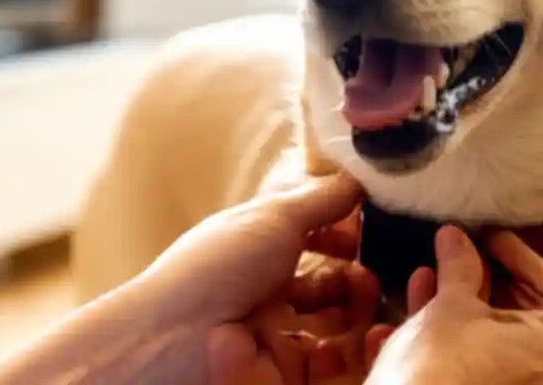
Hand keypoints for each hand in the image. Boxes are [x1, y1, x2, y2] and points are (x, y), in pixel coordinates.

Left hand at [0, 175, 377, 384]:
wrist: (170, 340)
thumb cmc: (214, 268)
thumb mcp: (273, 217)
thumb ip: (321, 198)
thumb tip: (360, 177)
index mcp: (259, 246)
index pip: (313, 237)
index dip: (344, 232)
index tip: (371, 227)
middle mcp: (267, 287)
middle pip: (329, 282)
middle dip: (358, 276)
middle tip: (371, 273)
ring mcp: (273, 330)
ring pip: (334, 323)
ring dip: (357, 311)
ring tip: (364, 300)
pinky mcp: (280, 370)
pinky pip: (326, 363)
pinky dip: (342, 354)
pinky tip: (342, 343)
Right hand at [367, 226, 542, 384]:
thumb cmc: (440, 373)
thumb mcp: (450, 309)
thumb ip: (460, 268)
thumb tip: (455, 238)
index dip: (516, 256)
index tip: (487, 238)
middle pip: (542, 324)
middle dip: (499, 289)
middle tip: (472, 266)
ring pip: (510, 351)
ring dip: (471, 315)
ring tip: (429, 281)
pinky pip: (486, 375)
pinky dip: (461, 350)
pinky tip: (414, 319)